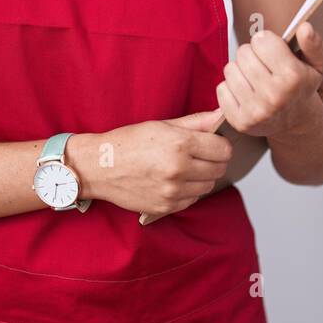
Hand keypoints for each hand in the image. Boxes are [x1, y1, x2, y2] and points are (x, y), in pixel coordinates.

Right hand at [68, 110, 232, 217]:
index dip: (220, 145)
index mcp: (179, 144)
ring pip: (208, 186)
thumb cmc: (128, 142)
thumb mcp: (161, 125)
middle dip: (213, 160)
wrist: (99, 167)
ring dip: (201, 177)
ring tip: (183, 167)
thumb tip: (221, 116)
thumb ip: (196, 122)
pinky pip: (193, 199)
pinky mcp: (166, 206)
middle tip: (197, 154)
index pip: (223, 149)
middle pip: (219, 168)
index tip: (212, 143)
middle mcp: (178, 169)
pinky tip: (173, 180)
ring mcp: (173, 191)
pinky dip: (188, 190)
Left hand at [216, 22, 322, 139]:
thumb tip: (305, 27)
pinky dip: (230, 89)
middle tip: (263, 66)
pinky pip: (221, 89)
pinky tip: (246, 94)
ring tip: (254, 79)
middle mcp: (274, 95)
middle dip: (252, 55)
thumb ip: (313, 44)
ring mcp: (256, 111)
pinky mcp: (241, 122)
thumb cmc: (302, 87)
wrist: (297, 122)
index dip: (266, 42)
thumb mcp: (316, 65)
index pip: (261, 39)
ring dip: (240, 71)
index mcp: (293, 77)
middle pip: (243, 53)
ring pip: (230, 69)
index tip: (272, 51)